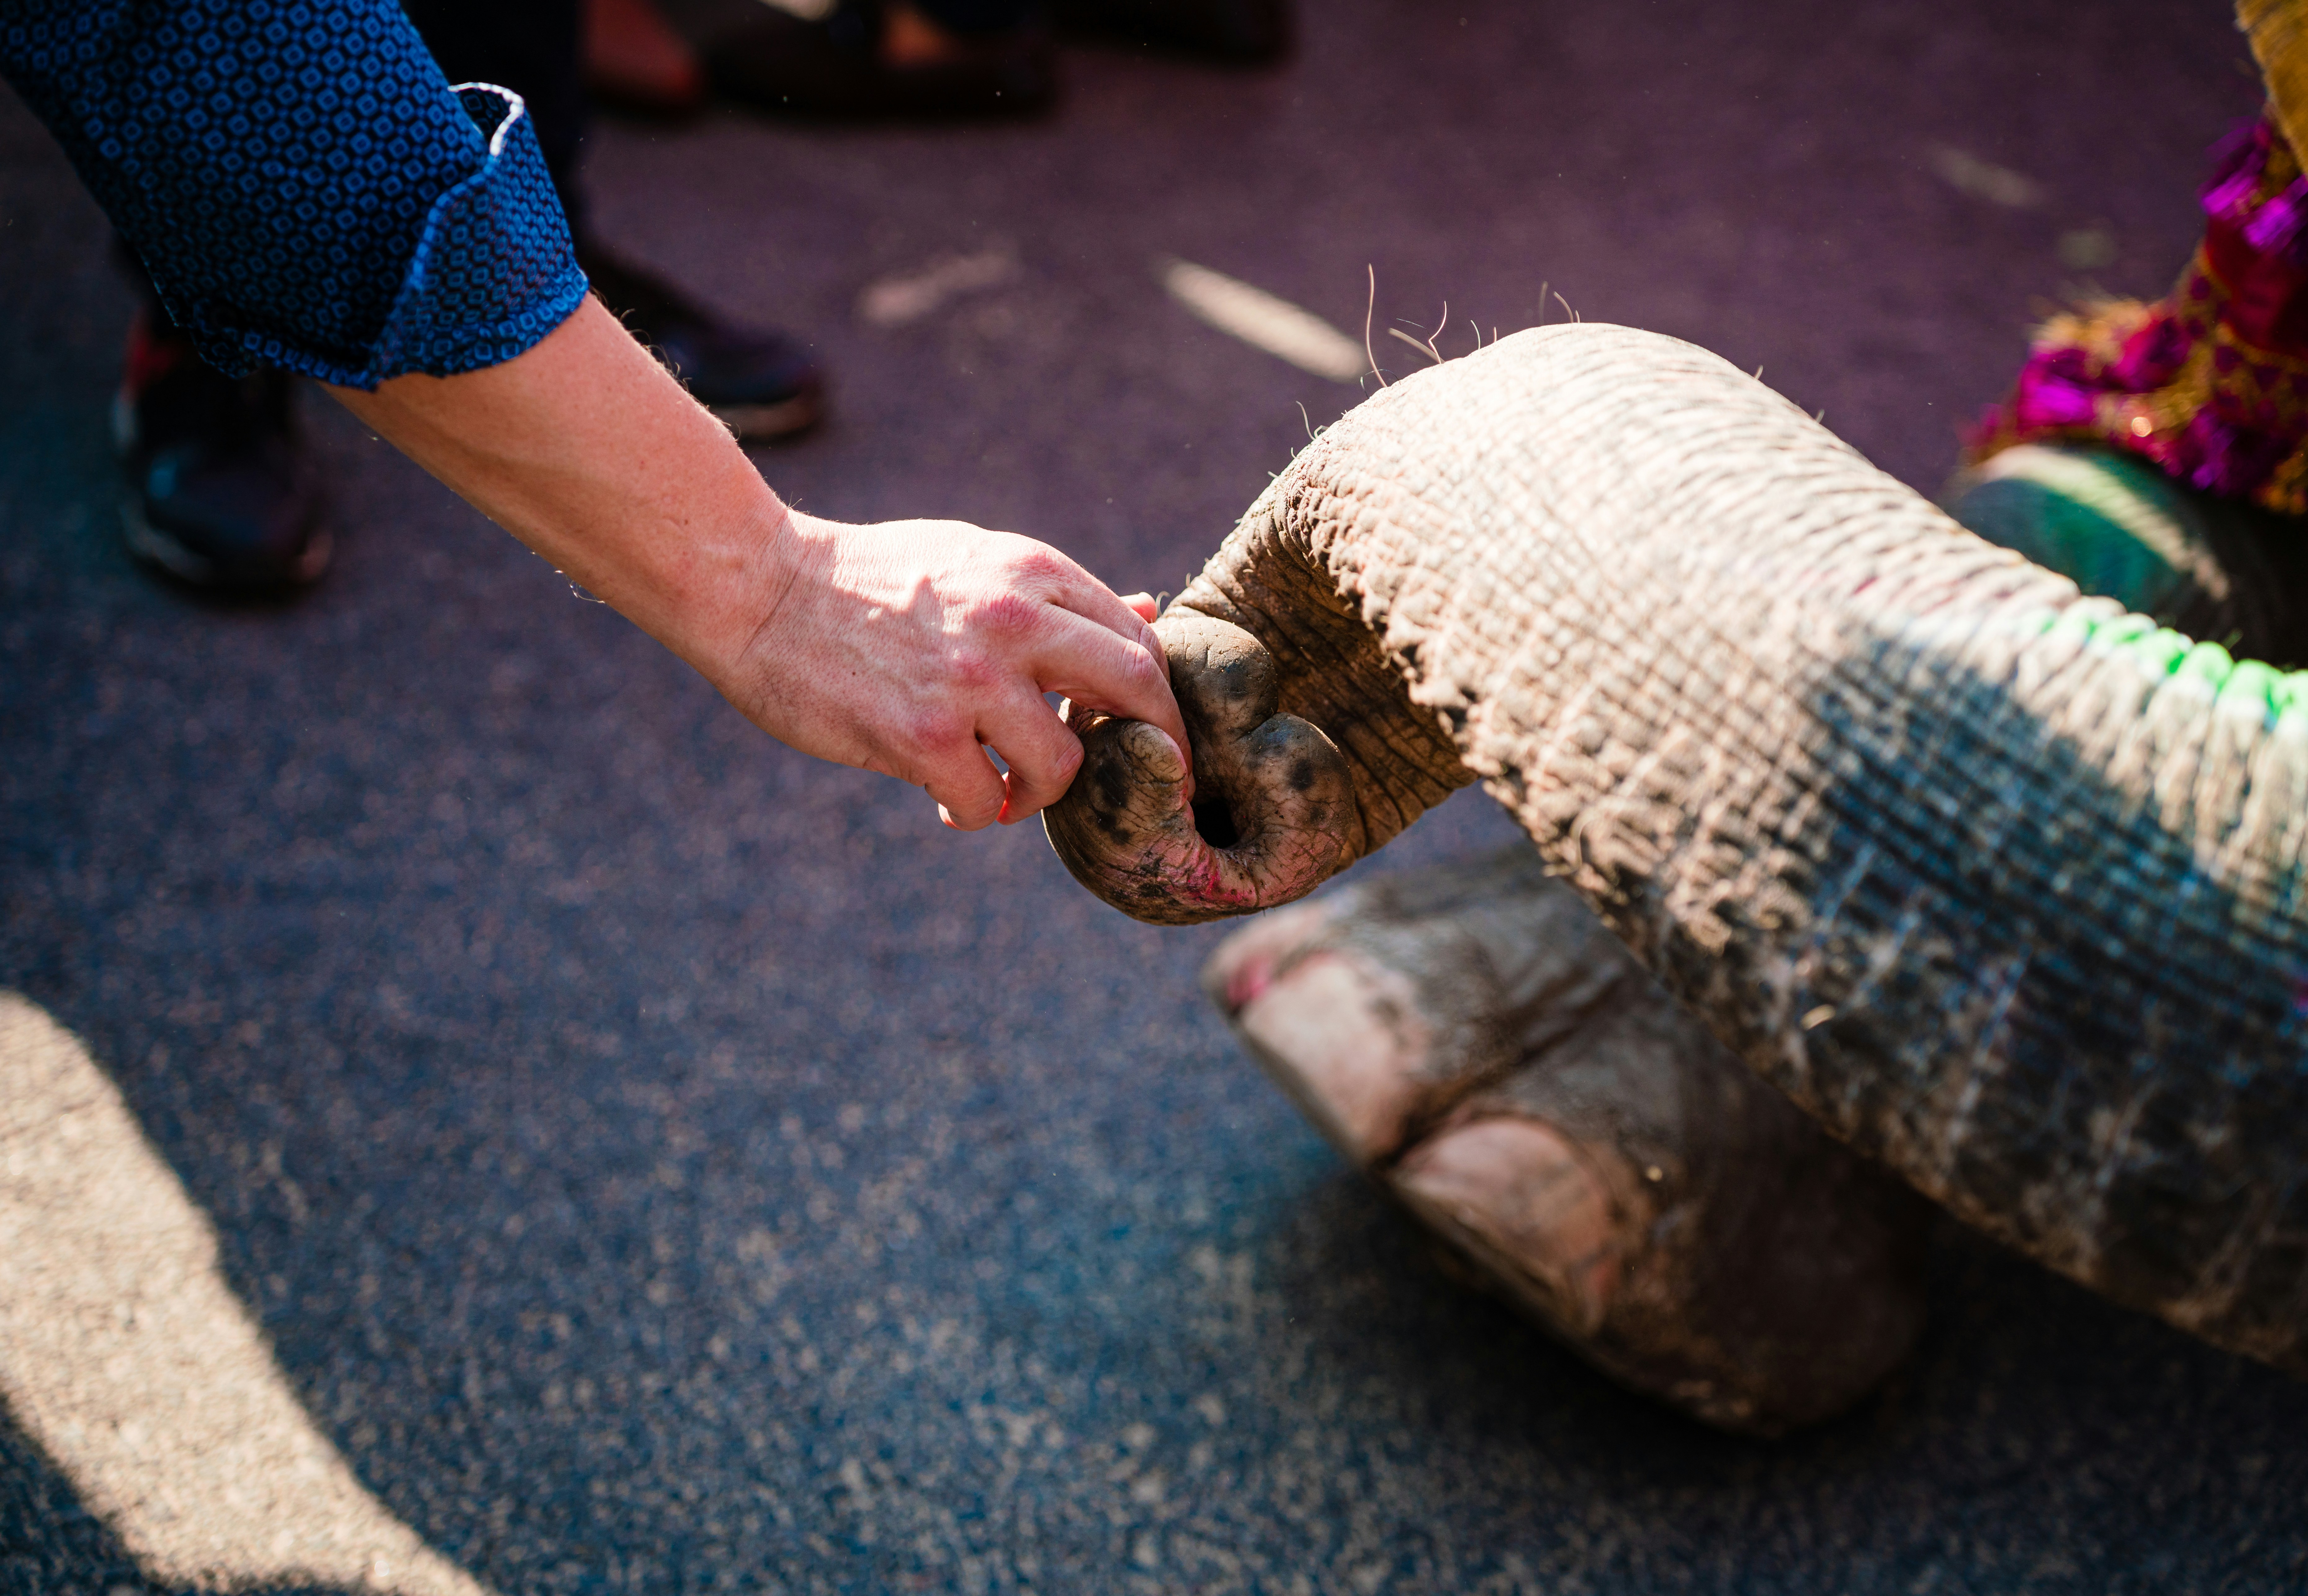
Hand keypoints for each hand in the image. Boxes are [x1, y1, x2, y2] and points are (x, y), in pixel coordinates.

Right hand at [727, 510, 1191, 829]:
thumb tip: (1151, 612)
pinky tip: (947, 802)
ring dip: (1044, 794)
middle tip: (1147, 787)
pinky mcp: (920, 734)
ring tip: (1007, 792)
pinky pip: (986, 804)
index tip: (1151, 738)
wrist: (758, 585)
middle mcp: (1014, 619)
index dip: (1155, 701)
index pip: (1138, 643)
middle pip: (1135, 691)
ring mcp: (969, 679)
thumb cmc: (871, 578)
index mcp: (1033, 572)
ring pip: (1065, 765)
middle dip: (1156, 748)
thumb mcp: (979, 561)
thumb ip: (1060, 598)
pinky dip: (976, 815)